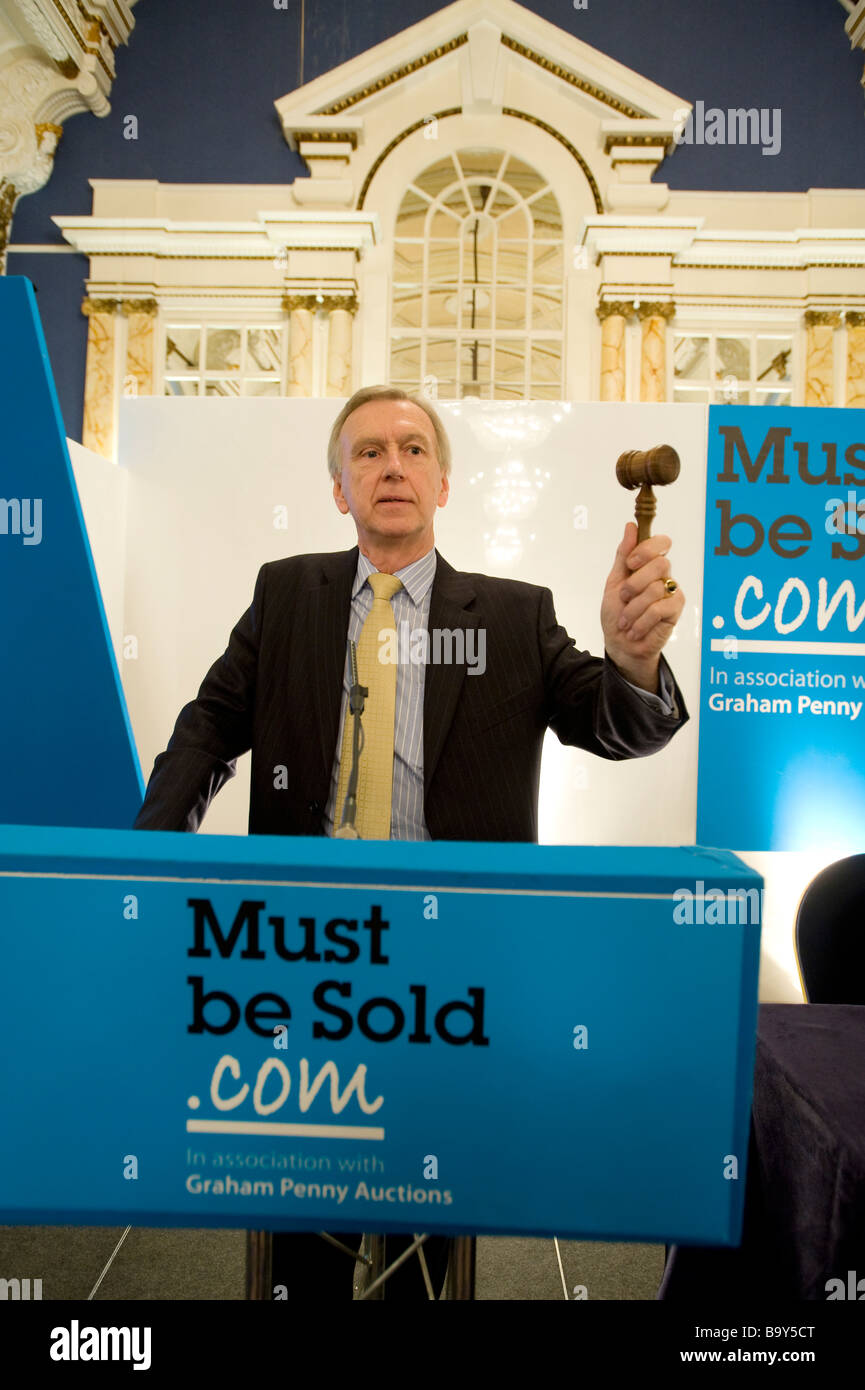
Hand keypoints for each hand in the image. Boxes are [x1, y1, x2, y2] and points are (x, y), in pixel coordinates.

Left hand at [601, 523, 684, 690]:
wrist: (620, 644)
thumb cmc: (617, 613)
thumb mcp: (614, 582)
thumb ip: (623, 554)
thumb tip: (631, 526)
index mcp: (648, 565)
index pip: (661, 543)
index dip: (647, 549)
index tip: (630, 563)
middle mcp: (663, 576)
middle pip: (660, 564)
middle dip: (635, 583)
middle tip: (624, 598)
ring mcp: (672, 592)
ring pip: (656, 588)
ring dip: (633, 609)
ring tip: (625, 621)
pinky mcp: (676, 610)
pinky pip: (659, 608)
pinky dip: (641, 622)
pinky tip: (635, 630)